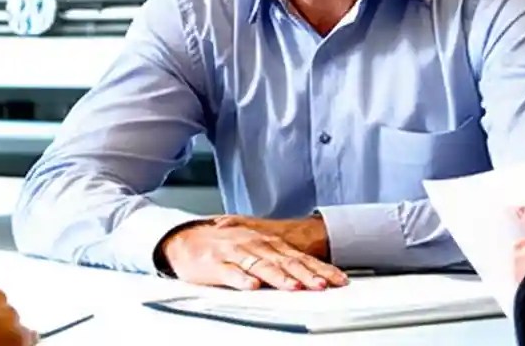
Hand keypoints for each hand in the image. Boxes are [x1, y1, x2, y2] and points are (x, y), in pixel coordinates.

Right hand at [158, 217, 348, 290]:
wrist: (185, 238)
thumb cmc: (223, 245)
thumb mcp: (254, 247)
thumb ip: (278, 259)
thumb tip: (308, 274)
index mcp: (267, 243)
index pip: (299, 257)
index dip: (320, 268)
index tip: (338, 280)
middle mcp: (254, 245)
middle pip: (285, 261)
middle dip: (306, 275)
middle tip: (323, 286)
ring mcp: (234, 253)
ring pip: (261, 266)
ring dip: (279, 277)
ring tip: (294, 287)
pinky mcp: (215, 263)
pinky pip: (230, 272)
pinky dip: (241, 279)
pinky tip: (252, 286)